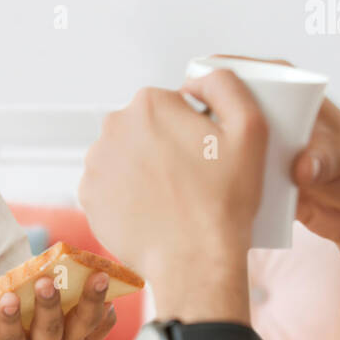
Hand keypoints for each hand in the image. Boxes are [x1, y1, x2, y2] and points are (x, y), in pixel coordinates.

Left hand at [78, 69, 267, 321]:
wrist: (193, 260)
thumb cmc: (223, 201)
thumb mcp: (251, 129)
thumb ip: (226, 85)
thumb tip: (196, 80)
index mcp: (150, 104)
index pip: (171, 105)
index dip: (193, 129)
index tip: (205, 155)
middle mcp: (114, 126)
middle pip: (145, 128)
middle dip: (164, 147)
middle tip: (190, 179)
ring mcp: (96, 162)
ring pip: (126, 156)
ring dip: (144, 170)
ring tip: (171, 198)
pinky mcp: (88, 195)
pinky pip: (110, 186)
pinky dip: (128, 195)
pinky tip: (151, 211)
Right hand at [205, 55, 339, 339]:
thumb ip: (323, 158)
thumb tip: (302, 166)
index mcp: (292, 93)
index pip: (246, 71)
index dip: (216, 76)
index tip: (193, 88)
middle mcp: (272, 114)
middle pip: (225, 103)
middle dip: (201, 113)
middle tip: (179, 128)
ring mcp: (262, 143)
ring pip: (222, 136)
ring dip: (204, 146)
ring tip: (181, 157)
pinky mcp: (256, 171)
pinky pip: (230, 167)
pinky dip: (214, 172)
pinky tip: (193, 181)